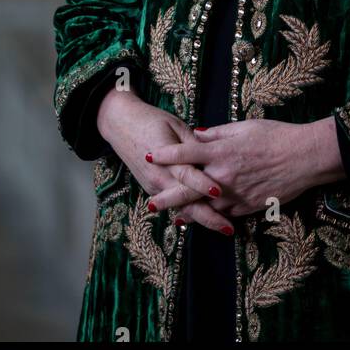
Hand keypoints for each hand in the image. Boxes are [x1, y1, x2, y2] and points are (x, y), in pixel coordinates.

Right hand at [96, 90, 228, 226]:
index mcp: (165, 158)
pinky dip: (190, 213)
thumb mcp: (175, 126)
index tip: (219, 192)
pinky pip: (174, 204)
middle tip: (229, 229)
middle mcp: (159, 177)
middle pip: (185, 201)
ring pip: (181, 207)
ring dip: (202, 219)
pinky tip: (208, 220)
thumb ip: (193, 144)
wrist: (120, 125)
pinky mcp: (152, 189)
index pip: (186, 174)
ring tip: (223, 228)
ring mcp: (154, 186)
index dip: (202, 183)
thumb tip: (213, 156)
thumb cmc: (151, 120)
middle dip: (208, 216)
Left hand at [144, 117, 346, 231]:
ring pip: (204, 207)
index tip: (149, 155)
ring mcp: (234, 195)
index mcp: (220, 151)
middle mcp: (223, 175)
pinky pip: (225, 214)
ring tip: (173, 217)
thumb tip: (197, 134)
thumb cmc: (276, 135)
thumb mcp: (244, 127)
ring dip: (188, 212)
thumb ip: (217, 133)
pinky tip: (206, 219)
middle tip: (149, 204)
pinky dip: (214, 216)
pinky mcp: (247, 207)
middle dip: (166, 197)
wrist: (304, 157)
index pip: (185, 152)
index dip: (165, 154)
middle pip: (187, 189)